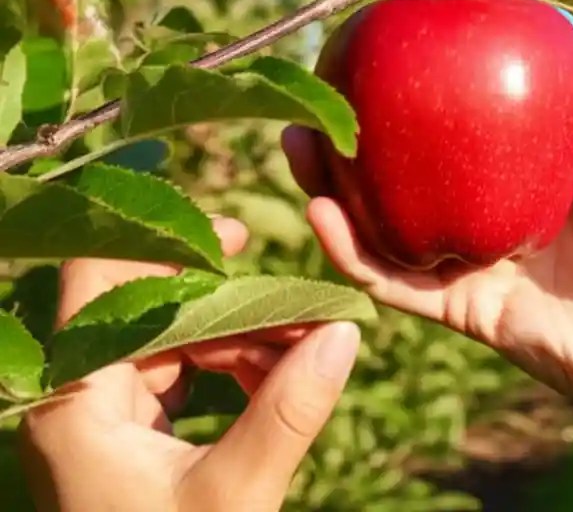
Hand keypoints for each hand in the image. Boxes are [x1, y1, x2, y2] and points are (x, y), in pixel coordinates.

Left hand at [20, 218, 360, 511]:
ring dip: (238, 339)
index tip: (233, 237)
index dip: (163, 247)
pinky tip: (277, 380)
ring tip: (304, 350)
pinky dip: (227, 372)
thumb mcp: (236, 494)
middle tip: (295, 299)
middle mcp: (75, 398)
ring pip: (169, 342)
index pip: (100, 283)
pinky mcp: (122, 439)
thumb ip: (288, 411)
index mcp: (75, 401)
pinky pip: (176, 377)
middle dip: (228, 303)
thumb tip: (347, 333)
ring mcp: (97, 419)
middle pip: (147, 310)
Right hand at [286, 22, 572, 510]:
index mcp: (532, 184)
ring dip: (334, 191)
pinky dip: (354, 253)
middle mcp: (492, 222)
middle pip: (409, 178)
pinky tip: (321, 213)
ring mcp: (474, 268)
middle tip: (314, 97)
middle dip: (358, 142)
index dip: (425, 99)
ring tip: (294, 144)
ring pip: (386, 229)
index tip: (386, 52)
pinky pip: (398, 283)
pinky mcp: (465, 313)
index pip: (465, 133)